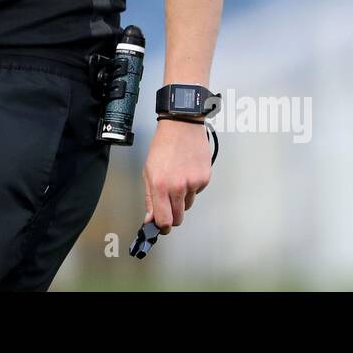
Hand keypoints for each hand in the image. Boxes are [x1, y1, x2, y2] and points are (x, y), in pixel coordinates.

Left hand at [142, 118, 210, 233]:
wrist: (182, 126)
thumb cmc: (164, 145)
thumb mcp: (148, 170)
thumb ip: (150, 197)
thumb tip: (150, 217)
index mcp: (160, 185)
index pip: (164, 219)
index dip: (163, 226)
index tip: (161, 227)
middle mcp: (178, 186)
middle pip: (178, 217)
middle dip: (173, 215)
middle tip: (168, 205)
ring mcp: (193, 183)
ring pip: (188, 205)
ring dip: (182, 199)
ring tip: (177, 180)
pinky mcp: (204, 179)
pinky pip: (197, 192)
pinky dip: (192, 187)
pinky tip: (186, 172)